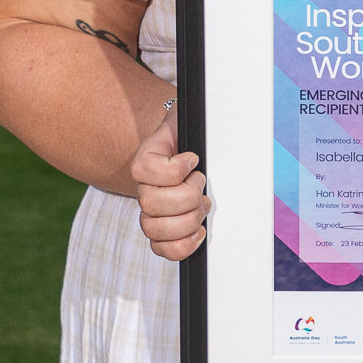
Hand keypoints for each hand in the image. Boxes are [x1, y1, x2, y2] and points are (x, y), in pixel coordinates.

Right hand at [129, 108, 207, 260]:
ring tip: (203, 206)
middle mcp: (144, 187)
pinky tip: (199, 232)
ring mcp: (150, 211)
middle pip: (150, 203)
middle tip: (202, 185)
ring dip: (187, 221)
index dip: (173, 169)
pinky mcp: (162, 231)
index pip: (145, 169)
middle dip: (186, 197)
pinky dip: (182, 246)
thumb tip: (219, 114)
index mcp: (147, 159)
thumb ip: (197, 118)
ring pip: (153, 229)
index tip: (194, 158)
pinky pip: (160, 249)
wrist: (188, 150)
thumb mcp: (191, 120)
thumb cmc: (192, 136)